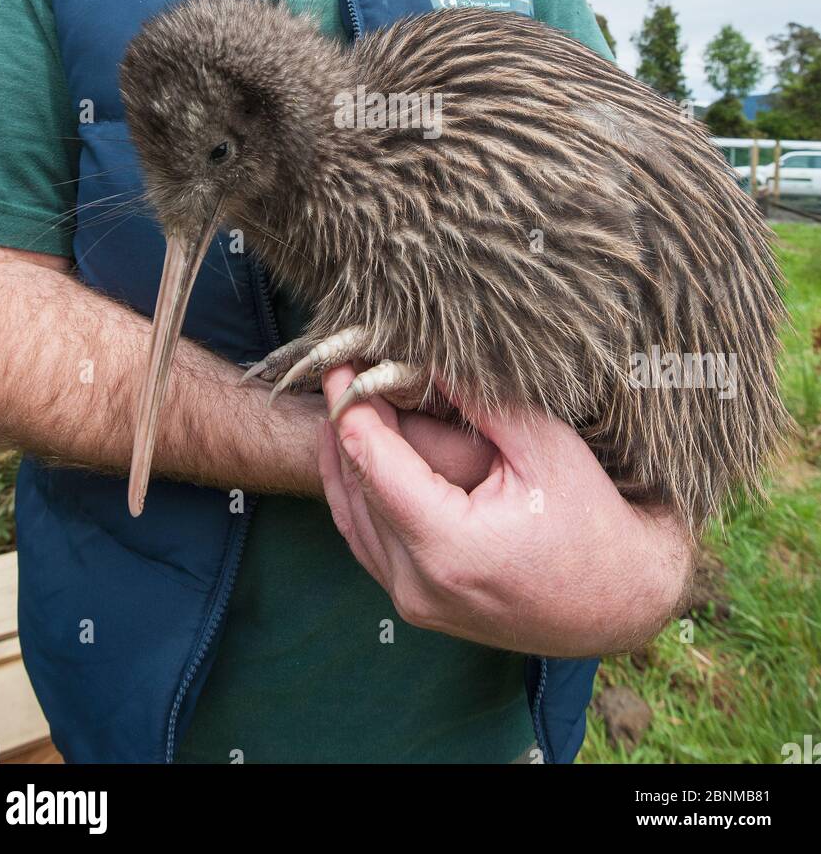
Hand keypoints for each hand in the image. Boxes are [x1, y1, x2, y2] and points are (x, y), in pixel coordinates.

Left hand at [318, 363, 692, 656]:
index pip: (370, 460)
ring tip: (351, 400)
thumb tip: (422, 354)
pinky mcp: (418, 606)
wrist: (621, 601)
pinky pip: (369, 542)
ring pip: (351, 517)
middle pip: (355, 486)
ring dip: (347, 458)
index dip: (349, 403)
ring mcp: (414, 603)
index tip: (339, 359)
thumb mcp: (543, 447)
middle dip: (348, 423)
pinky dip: (360, 495)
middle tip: (347, 368)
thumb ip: (478, 399)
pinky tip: (363, 453)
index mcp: (447, 546)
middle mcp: (418, 584)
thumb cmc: (594, 521)